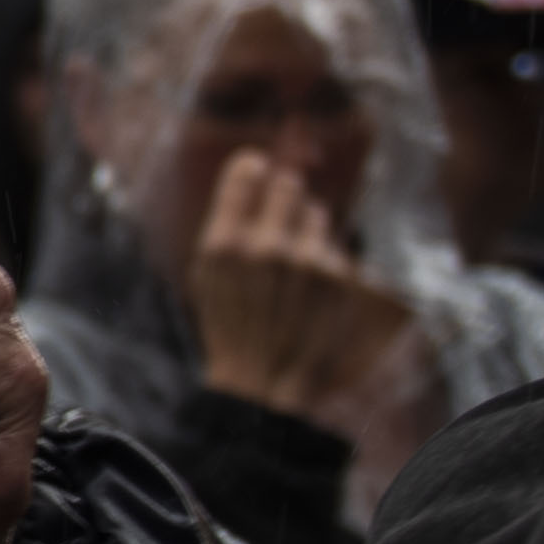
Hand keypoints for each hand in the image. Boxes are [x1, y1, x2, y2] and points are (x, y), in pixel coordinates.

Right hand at [180, 151, 412, 429]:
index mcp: (224, 243)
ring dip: (305, 228)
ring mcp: (305, 260)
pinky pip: (332, 243)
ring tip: (292, 263)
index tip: (257, 174)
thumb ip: (228, 218)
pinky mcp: (337, 276)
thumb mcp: (207, 272)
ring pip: (315, 210)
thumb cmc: (230, 322)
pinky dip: (322, 256)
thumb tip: (254, 163)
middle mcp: (266, 246)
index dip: (254, 169)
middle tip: (277, 221)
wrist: (264, 380)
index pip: (249, 168)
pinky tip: (308, 285)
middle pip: (288, 182)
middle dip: (283, 196)